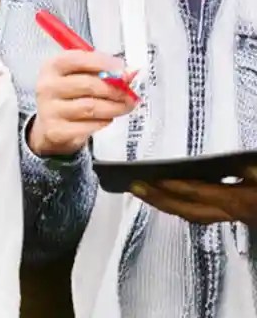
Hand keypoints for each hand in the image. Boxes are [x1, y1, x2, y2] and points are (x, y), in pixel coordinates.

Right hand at [27, 50, 135, 157]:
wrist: (50, 124)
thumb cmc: (69, 94)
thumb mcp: (78, 76)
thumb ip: (101, 71)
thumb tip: (129, 73)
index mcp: (52, 67)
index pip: (78, 59)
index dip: (104, 63)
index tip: (122, 69)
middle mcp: (47, 86)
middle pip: (88, 84)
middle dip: (115, 89)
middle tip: (129, 94)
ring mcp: (49, 109)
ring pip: (91, 107)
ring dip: (114, 107)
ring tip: (124, 106)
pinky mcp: (56, 130)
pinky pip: (88, 125)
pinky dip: (103, 122)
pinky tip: (106, 118)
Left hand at [133, 167, 256, 225]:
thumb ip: (249, 166)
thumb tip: (233, 164)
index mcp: (244, 199)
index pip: (202, 193)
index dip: (175, 187)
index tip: (150, 178)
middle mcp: (237, 211)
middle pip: (191, 211)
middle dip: (161, 201)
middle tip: (133, 187)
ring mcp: (238, 215)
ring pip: (196, 214)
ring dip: (168, 204)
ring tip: (143, 190)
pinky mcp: (239, 212)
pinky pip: (205, 211)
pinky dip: (184, 203)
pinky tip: (170, 193)